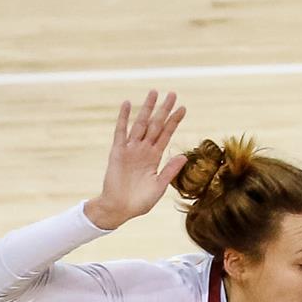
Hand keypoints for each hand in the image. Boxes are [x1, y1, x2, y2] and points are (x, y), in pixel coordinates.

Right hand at [84, 91, 187, 229]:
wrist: (120, 209)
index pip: (166, 134)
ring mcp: (130, 149)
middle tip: (172, 94)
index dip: (174, 121)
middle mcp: (143, 150)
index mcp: (155, 157)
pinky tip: (127, 104)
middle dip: (164, 110)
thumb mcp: (159, 186)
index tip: (183, 108)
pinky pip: (121, 131)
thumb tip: (184, 156)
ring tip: (154, 93)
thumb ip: (170, 170)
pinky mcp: (118, 152)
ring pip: (140, 124)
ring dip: (147, 108)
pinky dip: (123, 117)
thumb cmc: (139, 201)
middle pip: (156, 125)